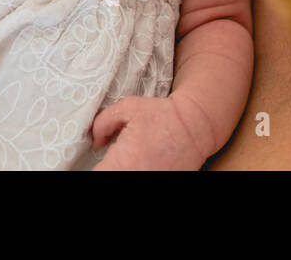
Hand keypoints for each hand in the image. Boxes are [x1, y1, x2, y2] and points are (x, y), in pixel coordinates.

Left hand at [89, 96, 212, 170]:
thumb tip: (94, 142)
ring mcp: (150, 181)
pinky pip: (140, 180)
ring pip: (125, 182)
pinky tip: (138, 164)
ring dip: (120, 171)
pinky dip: (136, 172)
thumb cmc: (161, 114)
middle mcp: (135, 177)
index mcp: (121, 163)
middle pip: (108, 178)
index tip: (99, 162)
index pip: (96, 175)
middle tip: (111, 161)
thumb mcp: (126, 108)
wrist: (196, 125)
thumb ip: (102, 123)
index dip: (96, 169)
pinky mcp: (163, 183)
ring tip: (128, 161)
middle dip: (107, 170)